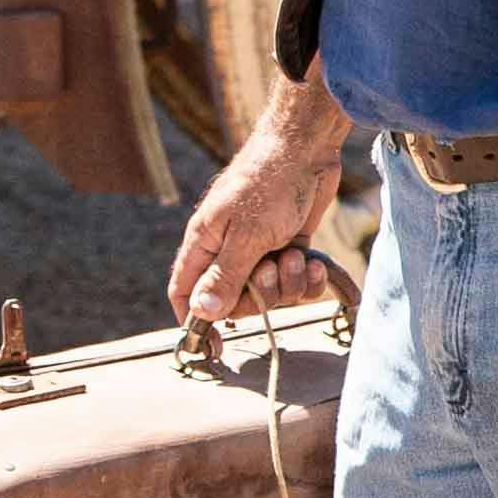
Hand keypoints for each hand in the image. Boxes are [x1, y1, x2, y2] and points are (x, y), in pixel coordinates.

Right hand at [170, 91, 344, 327]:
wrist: (307, 148)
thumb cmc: (268, 183)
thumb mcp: (245, 235)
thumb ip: (225, 276)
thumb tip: (200, 314)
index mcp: (203, 243)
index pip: (185, 292)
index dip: (194, 323)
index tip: (213, 350)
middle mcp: (228, 249)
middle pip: (234, 301)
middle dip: (259, 296)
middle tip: (271, 269)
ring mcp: (260, 248)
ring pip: (270, 294)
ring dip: (288, 283)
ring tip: (293, 255)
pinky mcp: (289, 245)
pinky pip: (295, 281)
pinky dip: (306, 277)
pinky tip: (312, 261)